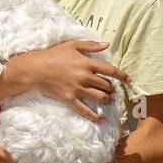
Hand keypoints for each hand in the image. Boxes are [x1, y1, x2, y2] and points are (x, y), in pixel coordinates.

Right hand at [9, 40, 129, 121]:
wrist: (34, 69)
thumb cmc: (52, 55)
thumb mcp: (71, 45)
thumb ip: (90, 46)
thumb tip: (107, 45)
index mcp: (87, 63)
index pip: (110, 71)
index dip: (122, 76)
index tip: (128, 80)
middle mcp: (85, 77)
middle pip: (106, 85)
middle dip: (111, 88)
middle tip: (111, 89)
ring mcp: (78, 89)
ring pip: (100, 97)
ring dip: (107, 99)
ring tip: (108, 100)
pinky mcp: (70, 99)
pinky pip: (85, 110)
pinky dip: (94, 116)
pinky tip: (100, 118)